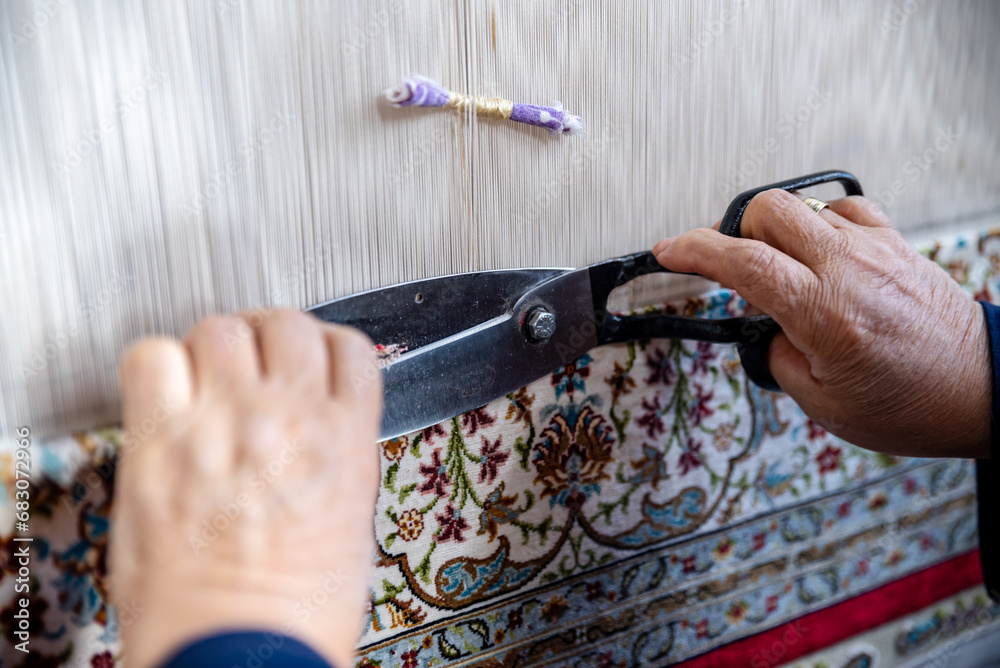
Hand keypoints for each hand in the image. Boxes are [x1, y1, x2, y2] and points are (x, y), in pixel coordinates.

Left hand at [110, 309, 381, 667]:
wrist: (244, 654)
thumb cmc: (297, 612)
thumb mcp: (349, 524)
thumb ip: (333, 459)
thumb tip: (311, 431)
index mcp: (346, 439)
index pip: (348, 346)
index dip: (324, 345)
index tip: (308, 357)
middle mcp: (291, 416)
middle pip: (285, 323)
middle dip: (270, 339)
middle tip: (254, 361)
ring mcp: (225, 420)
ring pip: (221, 328)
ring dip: (216, 347)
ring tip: (207, 378)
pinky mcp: (161, 439)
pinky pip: (152, 356)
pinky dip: (157, 364)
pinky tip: (165, 394)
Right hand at [653, 190, 989, 457]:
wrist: (982, 391)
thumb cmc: (912, 406)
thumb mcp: (823, 405)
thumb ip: (779, 357)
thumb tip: (765, 328)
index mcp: (826, 315)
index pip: (744, 262)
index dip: (694, 250)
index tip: (668, 251)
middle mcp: (852, 270)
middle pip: (770, 211)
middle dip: (734, 230)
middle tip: (728, 263)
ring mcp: (877, 250)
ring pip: (803, 206)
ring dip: (774, 229)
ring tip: (776, 266)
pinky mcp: (896, 244)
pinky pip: (844, 209)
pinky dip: (818, 224)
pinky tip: (817, 251)